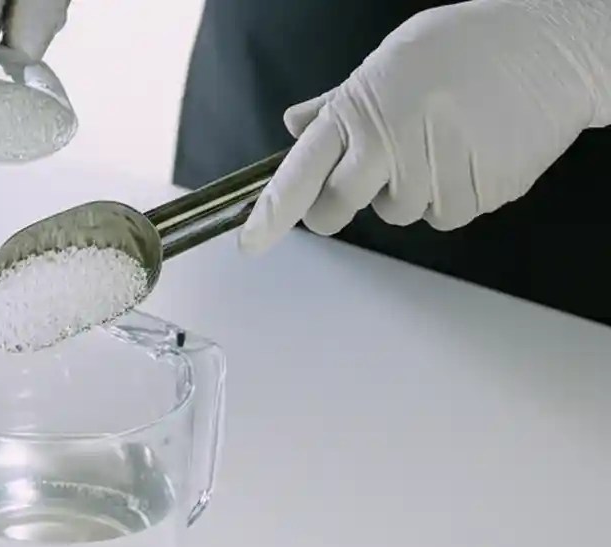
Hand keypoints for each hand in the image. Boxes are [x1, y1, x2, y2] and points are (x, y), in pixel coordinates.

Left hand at [239, 0, 610, 253]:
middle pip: (338, 208)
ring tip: (441, 139)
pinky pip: (444, 217)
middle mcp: (392, 144)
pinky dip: (451, 196)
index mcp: (360, 110)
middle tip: (372, 167)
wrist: (551, 48)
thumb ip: (339, 103)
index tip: (251, 243)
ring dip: (408, 190)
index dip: (271, 213)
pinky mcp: (476, 194)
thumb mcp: (389, 62)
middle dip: (340, 201)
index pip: (300, 171)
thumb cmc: (464, 48)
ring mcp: (434, 173)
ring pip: (396, 213)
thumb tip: (294, 125)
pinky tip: (470, 153)